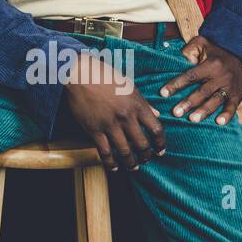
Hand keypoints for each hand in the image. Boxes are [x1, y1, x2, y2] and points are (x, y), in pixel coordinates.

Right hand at [63, 50, 165, 171]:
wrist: (81, 74)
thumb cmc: (107, 76)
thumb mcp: (130, 86)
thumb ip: (144, 103)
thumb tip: (157, 114)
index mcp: (138, 105)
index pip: (156, 130)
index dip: (160, 144)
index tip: (160, 151)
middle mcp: (126, 117)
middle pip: (142, 144)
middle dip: (146, 156)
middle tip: (146, 160)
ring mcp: (110, 125)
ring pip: (125, 152)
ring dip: (131, 163)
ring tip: (133, 167)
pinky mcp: (94, 130)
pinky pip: (105, 152)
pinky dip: (111, 163)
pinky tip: (114, 168)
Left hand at [158, 36, 241, 125]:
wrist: (241, 55)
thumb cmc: (215, 52)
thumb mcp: (201, 43)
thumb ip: (188, 51)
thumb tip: (177, 62)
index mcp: (211, 64)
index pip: (191, 75)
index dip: (176, 84)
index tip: (163, 93)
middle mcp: (221, 76)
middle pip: (203, 91)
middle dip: (189, 102)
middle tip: (176, 113)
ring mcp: (230, 86)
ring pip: (216, 100)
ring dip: (204, 111)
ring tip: (193, 119)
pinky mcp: (237, 94)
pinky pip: (233, 106)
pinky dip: (227, 115)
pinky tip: (219, 122)